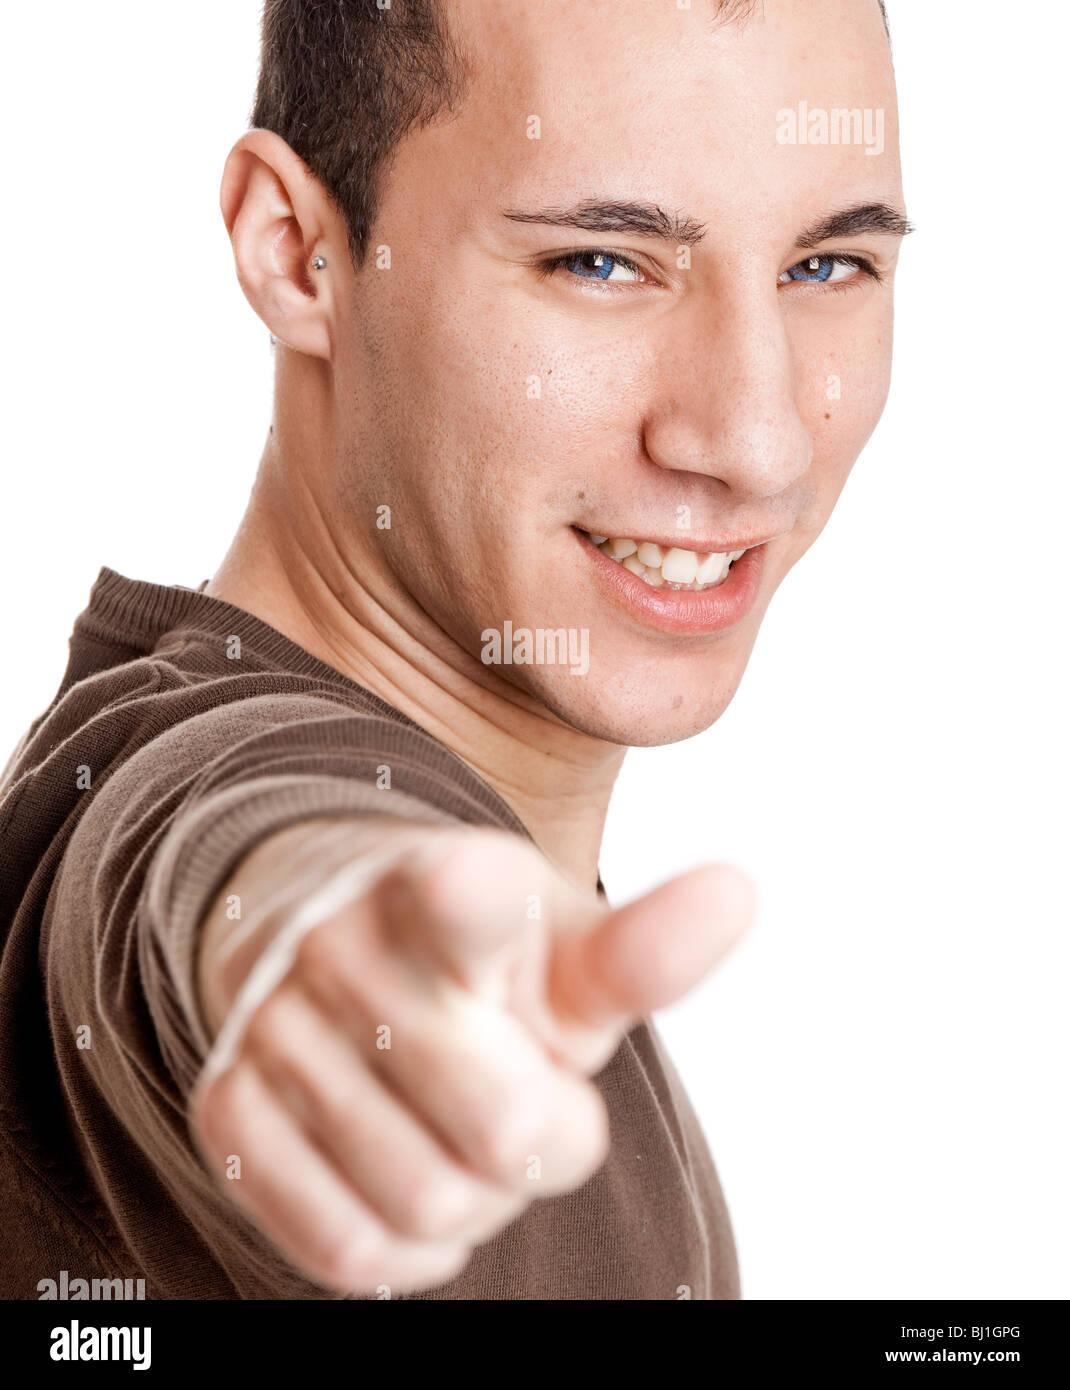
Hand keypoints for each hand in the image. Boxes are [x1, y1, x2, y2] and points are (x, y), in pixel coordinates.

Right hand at [189, 826, 751, 1294]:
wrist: (328, 936)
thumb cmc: (478, 958)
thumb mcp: (563, 948)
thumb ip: (646, 949)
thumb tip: (740, 891)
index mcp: (451, 885)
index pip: (459, 900)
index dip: (465, 899)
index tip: (466, 881)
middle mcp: (347, 945)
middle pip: (504, 1129)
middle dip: (548, 1144)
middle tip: (532, 1102)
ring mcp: (275, 1026)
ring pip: (429, 1203)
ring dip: (479, 1201)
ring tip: (465, 1135)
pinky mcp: (227, 1105)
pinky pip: (345, 1247)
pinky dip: (407, 1250)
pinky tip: (412, 1175)